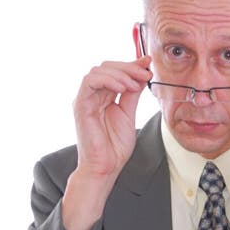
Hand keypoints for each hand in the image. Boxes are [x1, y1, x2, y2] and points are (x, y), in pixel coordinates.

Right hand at [61, 55, 151, 229]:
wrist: (106, 167)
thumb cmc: (114, 147)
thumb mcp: (129, 114)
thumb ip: (132, 94)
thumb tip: (142, 75)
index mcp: (104, 96)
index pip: (116, 72)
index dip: (132, 64)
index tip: (149, 62)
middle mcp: (93, 95)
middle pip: (107, 67)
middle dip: (129, 67)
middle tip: (145, 74)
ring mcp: (86, 99)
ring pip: (99, 70)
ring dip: (120, 73)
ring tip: (135, 84)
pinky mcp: (81, 105)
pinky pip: (90, 81)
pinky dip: (108, 79)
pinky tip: (122, 87)